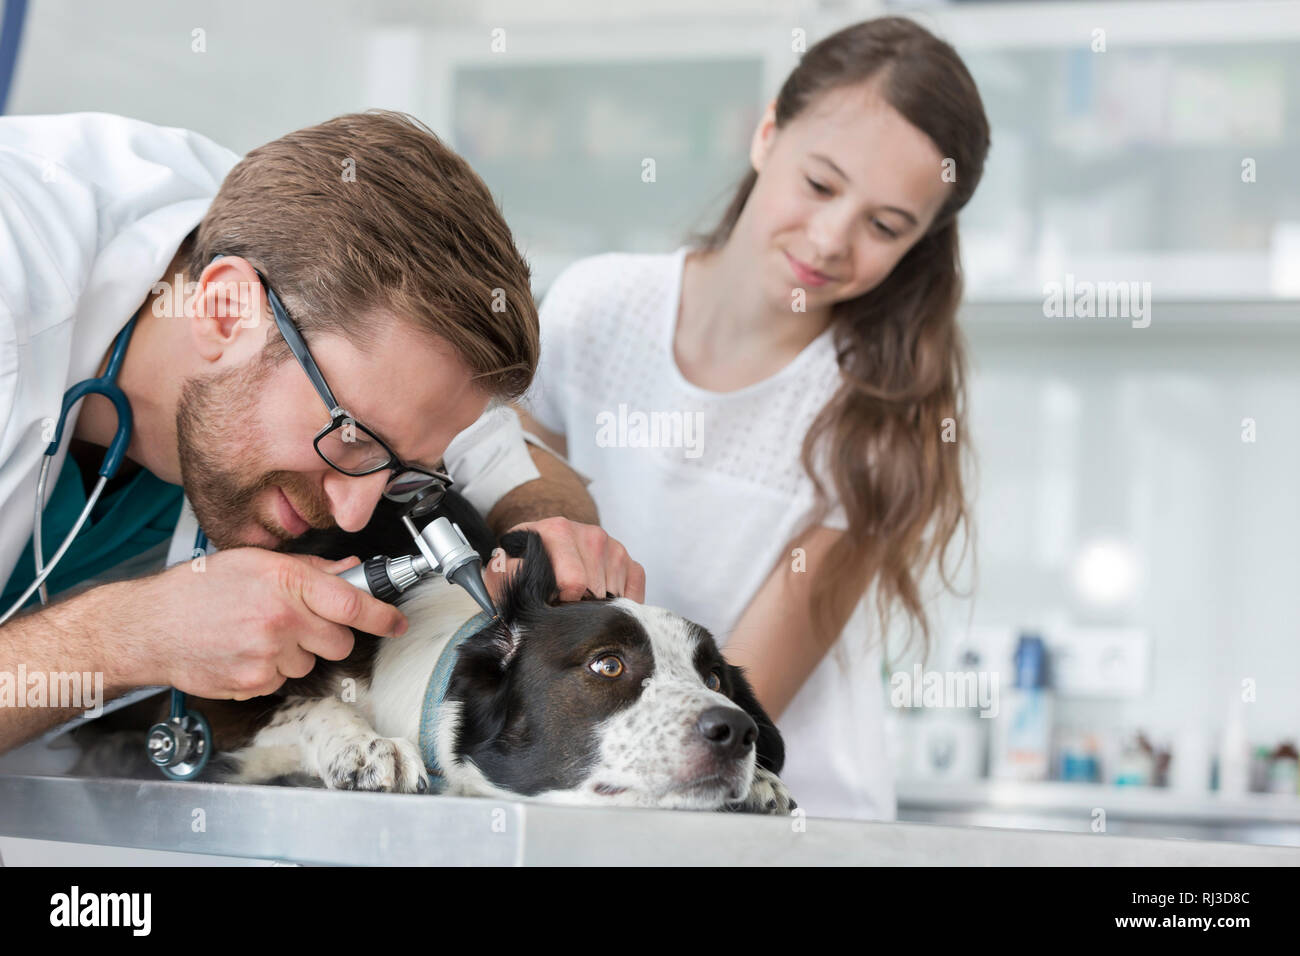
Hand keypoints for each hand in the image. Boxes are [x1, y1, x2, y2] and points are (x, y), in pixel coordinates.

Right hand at [118, 548, 408, 699]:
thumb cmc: (196, 589)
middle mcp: (281, 619)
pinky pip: (283, 680)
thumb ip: (309, 569)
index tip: (397, 622)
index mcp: (286, 582)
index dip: (383, 616)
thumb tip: (349, 573)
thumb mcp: (255, 562)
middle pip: (339, 641)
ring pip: (310, 662)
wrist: (147, 628)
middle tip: (297, 621)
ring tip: (258, 633)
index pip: (352, 603)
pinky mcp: (254, 682)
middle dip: (327, 634)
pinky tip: (245, 651)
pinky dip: (271, 670)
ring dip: (296, 652)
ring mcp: (268, 655)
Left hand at [485, 516, 645, 603]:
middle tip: (561, 606)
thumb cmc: (523, 567)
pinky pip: (634, 594)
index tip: (549, 605)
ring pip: (614, 597)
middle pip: (594, 593)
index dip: (560, 605)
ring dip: (596, 607)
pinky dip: (618, 606)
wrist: (540, 551)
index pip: (574, 582)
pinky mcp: (630, 561)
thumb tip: (526, 593)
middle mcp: (590, 534)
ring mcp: (613, 547)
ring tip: (577, 601)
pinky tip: (599, 603)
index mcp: (557, 531)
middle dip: (578, 608)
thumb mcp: (503, 571)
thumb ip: (509, 578)